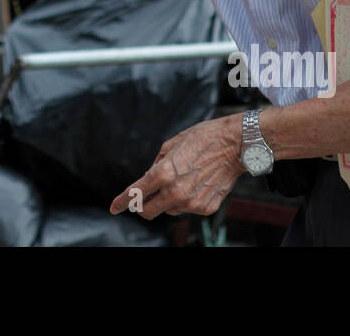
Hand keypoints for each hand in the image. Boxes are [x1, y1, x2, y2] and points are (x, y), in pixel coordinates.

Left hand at [109, 114, 245, 218]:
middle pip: (148, 211)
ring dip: (166, 200)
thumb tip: (149, 179)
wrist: (235, 145)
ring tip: (181, 180)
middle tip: (143, 198)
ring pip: (168, 210)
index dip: (121, 201)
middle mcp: (176, 191)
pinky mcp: (205, 208)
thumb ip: (156, 165)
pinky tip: (195, 183)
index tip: (114, 207)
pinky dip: (185, 200)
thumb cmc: (204, 139)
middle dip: (141, 206)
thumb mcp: (171, 144)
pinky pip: (187, 209)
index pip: (135, 193)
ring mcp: (192, 202)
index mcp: (164, 172)